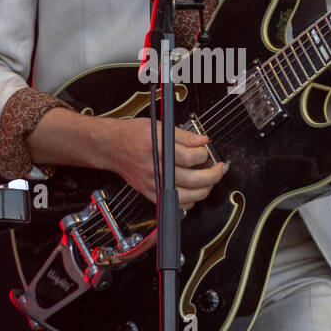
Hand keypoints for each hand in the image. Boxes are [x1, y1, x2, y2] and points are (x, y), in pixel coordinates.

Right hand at [109, 119, 227, 208]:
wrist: (111, 147)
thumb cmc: (132, 136)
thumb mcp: (159, 127)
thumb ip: (184, 135)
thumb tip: (203, 141)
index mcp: (159, 150)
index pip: (191, 157)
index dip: (204, 154)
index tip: (206, 150)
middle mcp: (156, 170)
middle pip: (193, 180)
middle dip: (213, 175)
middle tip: (219, 168)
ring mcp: (154, 184)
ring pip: (188, 196)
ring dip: (204, 189)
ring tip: (210, 180)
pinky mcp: (151, 194)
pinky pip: (176, 204)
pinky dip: (189, 200)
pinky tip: (194, 190)